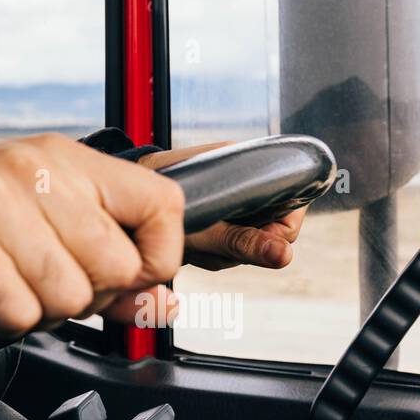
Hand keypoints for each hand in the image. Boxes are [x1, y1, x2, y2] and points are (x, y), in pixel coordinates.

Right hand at [0, 133, 185, 337]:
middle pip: (116, 265)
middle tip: (53, 287)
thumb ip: (104, 252)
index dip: (158, 257)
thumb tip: (159, 302)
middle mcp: (33, 171)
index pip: (162, 204)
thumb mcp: (40, 208)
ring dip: (43, 311)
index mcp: (64, 158)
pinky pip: (19, 311)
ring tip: (15, 289)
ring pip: (69, 295)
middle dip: (90, 296)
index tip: (132, 276)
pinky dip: (6, 322)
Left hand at [137, 142, 307, 270]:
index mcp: (245, 164)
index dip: (281, 230)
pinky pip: (237, 235)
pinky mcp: (222, 206)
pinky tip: (201, 243)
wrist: (125, 207)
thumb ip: (243, 242)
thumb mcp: (203, 232)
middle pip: (276, 221)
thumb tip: (286, 255)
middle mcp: (243, 173)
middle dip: (250, 242)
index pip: (294, 200)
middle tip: (216, 243)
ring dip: (232, 248)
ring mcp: (234, 191)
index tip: (254, 244)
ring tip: (203, 241)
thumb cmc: (157, 208)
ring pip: (257, 232)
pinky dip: (221, 247)